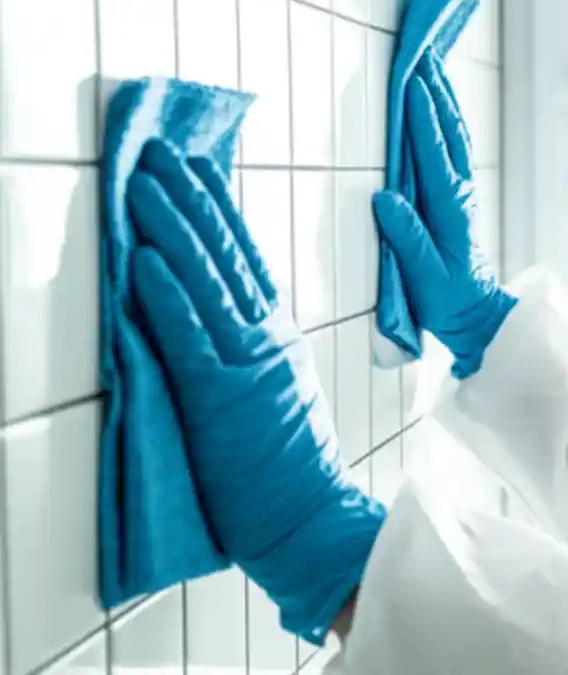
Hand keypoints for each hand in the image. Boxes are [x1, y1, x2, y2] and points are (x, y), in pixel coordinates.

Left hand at [128, 139, 384, 643]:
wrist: (314, 520)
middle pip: (227, 258)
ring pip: (208, 283)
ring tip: (146, 184)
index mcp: (278, 340)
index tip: (199, 173)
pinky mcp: (223, 397)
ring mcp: (247, 365)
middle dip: (191, 200)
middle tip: (163, 155)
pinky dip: (170, 295)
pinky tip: (147, 259)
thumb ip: (252, 354)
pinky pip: (193, 337)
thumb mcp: (278, 398)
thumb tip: (219, 321)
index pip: (247, 262)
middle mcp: (267, 340)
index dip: (219, 214)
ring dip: (174, 229)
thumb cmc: (292, 473)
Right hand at [374, 50, 514, 377]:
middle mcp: (458, 194)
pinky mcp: (456, 197)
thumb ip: (406, 237)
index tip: (412, 83)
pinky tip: (438, 106)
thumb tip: (386, 198)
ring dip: (443, 100)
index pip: (434, 155)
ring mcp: (460, 193)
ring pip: (454, 136)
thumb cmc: (448, 300)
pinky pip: (452, 148)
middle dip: (436, 93)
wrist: (475, 315)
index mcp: (450, 210)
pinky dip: (445, 120)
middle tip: (422, 54)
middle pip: (448, 133)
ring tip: (431, 66)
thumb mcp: (424, 276)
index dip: (422, 118)